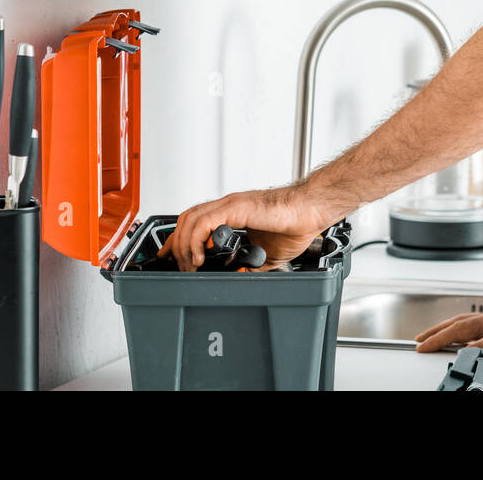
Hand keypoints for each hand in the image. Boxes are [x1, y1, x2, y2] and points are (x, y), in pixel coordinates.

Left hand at [158, 186, 333, 271]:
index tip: (171, 256)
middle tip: (177, 266)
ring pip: (190, 219)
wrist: (311, 211)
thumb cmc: (296, 225)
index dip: (178, 239)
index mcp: (232, 213)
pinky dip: (195, 240)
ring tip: (189, 265)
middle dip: (175, 244)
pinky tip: (199, 257)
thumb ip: (251, 266)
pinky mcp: (236, 208)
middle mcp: (227, 206)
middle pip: (186, 219)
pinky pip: (204, 222)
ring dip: (183, 244)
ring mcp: (230, 205)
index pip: (194, 221)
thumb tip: (239, 278)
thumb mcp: (268, 255)